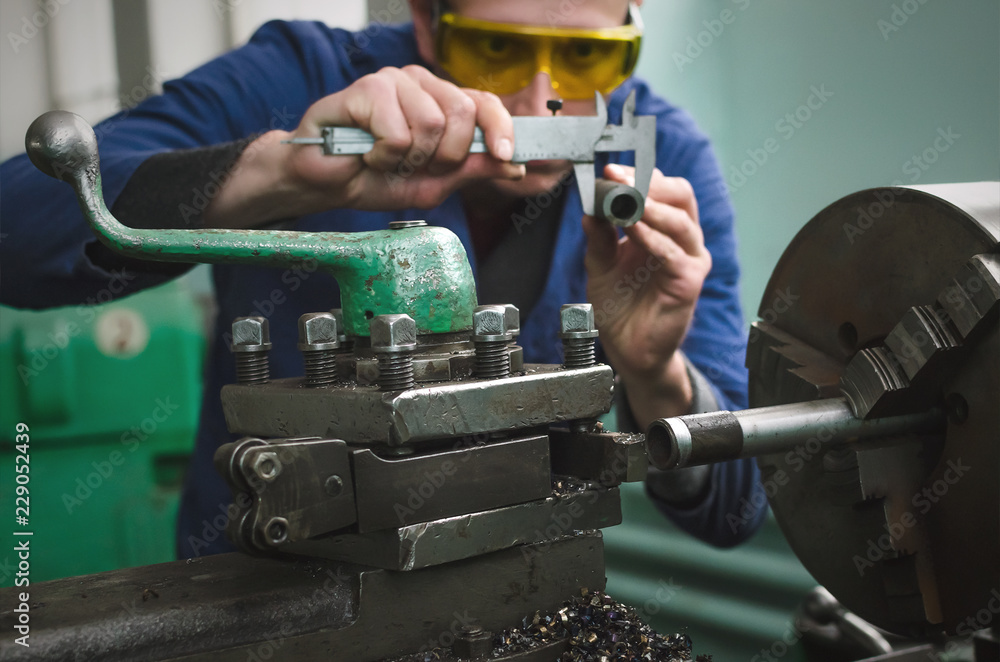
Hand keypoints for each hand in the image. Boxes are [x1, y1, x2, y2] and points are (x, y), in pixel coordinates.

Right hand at [205, 65, 524, 227]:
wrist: (325, 183)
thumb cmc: (375, 177)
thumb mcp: (433, 184)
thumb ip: (472, 171)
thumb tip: (516, 166)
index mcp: (442, 102)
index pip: (485, 103)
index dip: (501, 128)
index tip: (507, 157)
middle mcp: (422, 84)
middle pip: (463, 111)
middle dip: (447, 155)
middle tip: (417, 166)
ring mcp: (394, 81)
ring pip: (431, 123)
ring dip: (409, 158)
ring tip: (386, 159)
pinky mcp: (367, 88)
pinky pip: (397, 132)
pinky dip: (384, 156)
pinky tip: (367, 153)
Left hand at [582, 164, 711, 425]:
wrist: (627, 349)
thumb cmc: (620, 306)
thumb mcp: (600, 265)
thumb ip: (598, 237)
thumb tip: (589, 207)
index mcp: (662, 229)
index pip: (661, 189)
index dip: (638, 175)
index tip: (609, 171)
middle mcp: (681, 240)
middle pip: (680, 196)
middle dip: (650, 184)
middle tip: (621, 180)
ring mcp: (689, 260)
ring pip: (681, 221)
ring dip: (653, 208)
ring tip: (628, 201)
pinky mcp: (689, 282)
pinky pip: (675, 254)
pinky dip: (654, 239)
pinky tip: (635, 231)